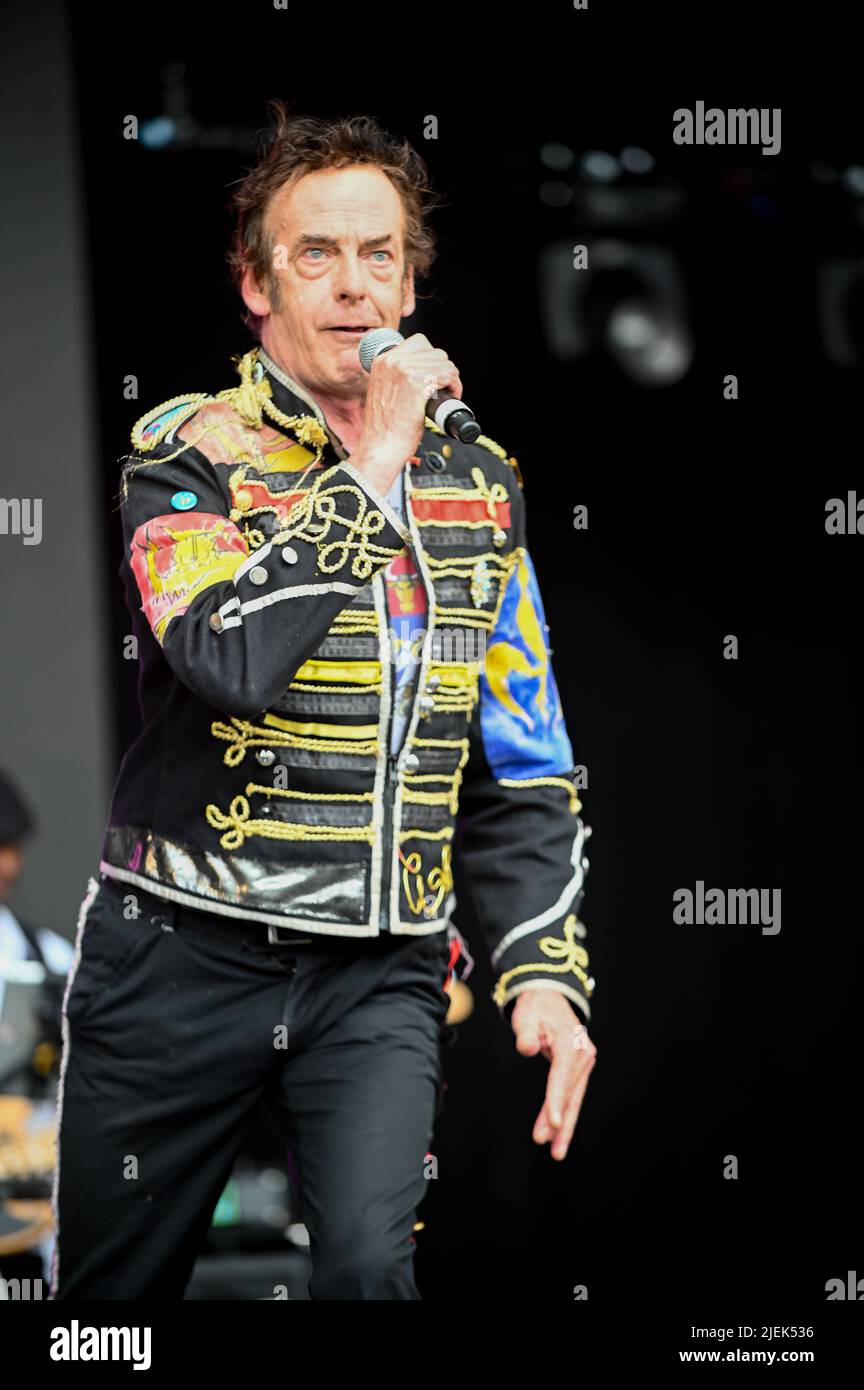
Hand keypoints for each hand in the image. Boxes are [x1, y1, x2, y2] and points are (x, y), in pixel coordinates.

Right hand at [352, 333, 462, 493]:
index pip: (418, 343)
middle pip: (434, 351)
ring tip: (446, 395)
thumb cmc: (384, 428)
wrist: (380, 447)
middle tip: (442, 388)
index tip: (433, 376)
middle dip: (443, 369)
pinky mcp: (418, 383)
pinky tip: (450, 397)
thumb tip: (423, 372)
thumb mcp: (384, 392)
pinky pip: (448, 374)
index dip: (432, 359)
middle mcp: (392, 361)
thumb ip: (396, 377)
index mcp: (382, 360)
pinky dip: (455, 386)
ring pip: (444, 362)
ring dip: (451, 378)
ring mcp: (404, 370)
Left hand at [511, 989, 596, 1159]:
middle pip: (569, 1092)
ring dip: (564, 1125)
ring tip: (555, 1151)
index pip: (562, 1076)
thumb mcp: (527, 1017)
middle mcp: (582, 1054)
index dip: (556, 1100)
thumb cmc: (535, 1009)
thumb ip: (527, 1034)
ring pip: (573, 1098)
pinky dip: (564, 1113)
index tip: (554, 1123)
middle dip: (559, 1120)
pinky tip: (557, 1134)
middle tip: (545, 1142)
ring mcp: (583, 1063)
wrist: (549, 999)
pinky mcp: (579, 1070)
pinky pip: (571, 1094)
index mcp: (570, 1042)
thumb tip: (527, 1048)